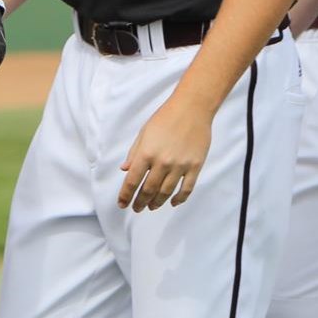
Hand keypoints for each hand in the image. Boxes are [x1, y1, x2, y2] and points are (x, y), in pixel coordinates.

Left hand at [118, 93, 213, 210]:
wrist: (192, 109)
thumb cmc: (165, 118)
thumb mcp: (143, 134)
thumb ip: (134, 154)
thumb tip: (125, 170)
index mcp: (146, 154)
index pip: (132, 181)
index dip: (126, 195)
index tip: (122, 204)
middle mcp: (162, 162)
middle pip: (149, 190)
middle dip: (140, 202)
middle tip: (136, 208)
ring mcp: (180, 166)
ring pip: (166, 192)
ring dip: (157, 202)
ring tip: (151, 207)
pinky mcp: (195, 166)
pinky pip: (186, 188)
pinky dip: (179, 199)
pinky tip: (172, 202)